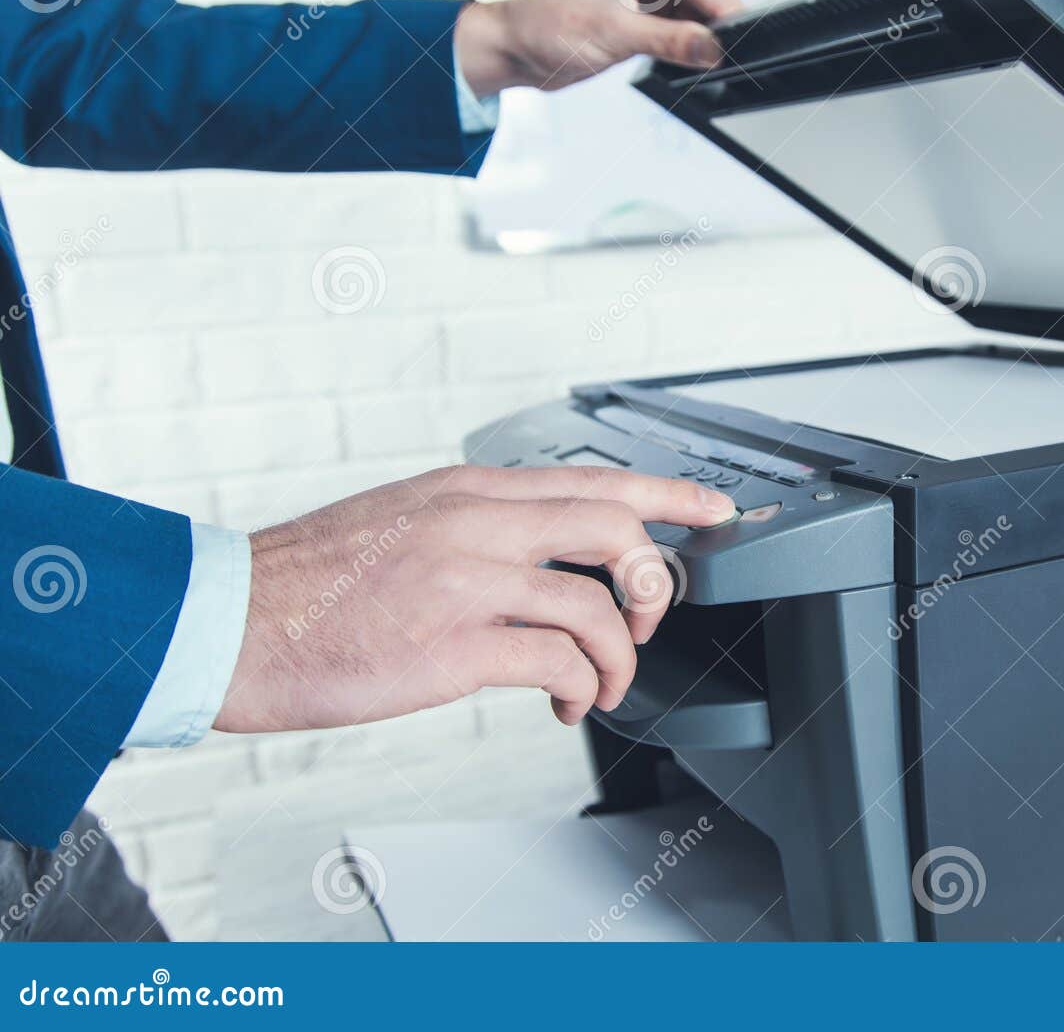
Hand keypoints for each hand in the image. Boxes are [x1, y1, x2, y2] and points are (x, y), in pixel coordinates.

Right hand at [214, 465, 734, 732]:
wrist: (232, 622)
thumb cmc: (312, 583)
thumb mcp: (403, 520)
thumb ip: (476, 526)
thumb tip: (541, 554)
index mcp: (467, 490)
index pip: (593, 476)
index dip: (669, 492)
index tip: (715, 507)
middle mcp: (476, 522)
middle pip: (616, 528)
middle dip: (653, 579)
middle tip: (646, 617)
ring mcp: (468, 580)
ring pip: (598, 605)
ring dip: (621, 655)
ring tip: (600, 684)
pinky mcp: (455, 644)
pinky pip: (561, 661)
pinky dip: (583, 687)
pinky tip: (565, 702)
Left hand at [454, 0, 741, 94]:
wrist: (514, 49)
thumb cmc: (545, 27)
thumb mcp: (612, 35)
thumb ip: (668, 41)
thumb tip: (713, 49)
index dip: (726, 10)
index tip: (751, 37)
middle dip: (719, 25)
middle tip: (743, 57)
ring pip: (693, 13)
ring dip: (705, 38)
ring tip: (721, 63)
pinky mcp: (641, 12)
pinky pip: (678, 27)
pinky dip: (688, 45)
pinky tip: (698, 62)